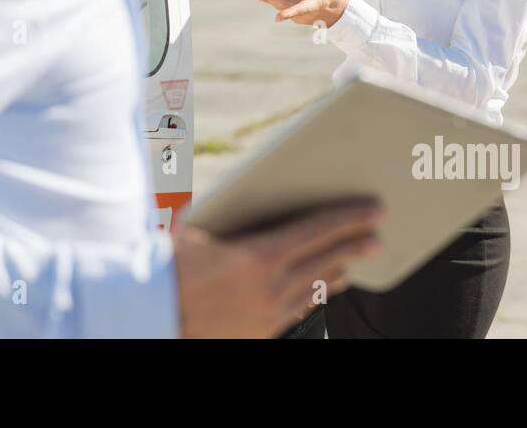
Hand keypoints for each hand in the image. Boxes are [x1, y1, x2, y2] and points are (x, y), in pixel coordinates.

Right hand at [172, 201, 382, 337]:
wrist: (150, 319)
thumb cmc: (164, 272)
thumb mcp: (191, 230)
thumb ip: (220, 210)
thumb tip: (231, 191)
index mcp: (257, 256)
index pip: (317, 231)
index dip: (349, 218)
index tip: (373, 210)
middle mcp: (269, 289)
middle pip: (324, 262)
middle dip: (353, 246)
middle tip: (377, 236)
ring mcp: (266, 316)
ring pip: (312, 291)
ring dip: (334, 274)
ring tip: (351, 264)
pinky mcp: (257, 335)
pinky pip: (293, 313)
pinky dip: (309, 298)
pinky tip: (315, 293)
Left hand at [250, 0, 349, 27]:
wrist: (342, 13)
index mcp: (316, 5)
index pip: (302, 9)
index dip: (289, 13)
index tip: (277, 18)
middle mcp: (306, 13)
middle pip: (285, 6)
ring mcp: (300, 16)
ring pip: (281, 5)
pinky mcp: (297, 14)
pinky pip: (282, 5)